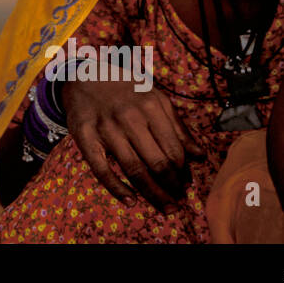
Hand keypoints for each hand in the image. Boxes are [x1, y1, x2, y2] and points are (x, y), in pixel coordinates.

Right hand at [63, 76, 202, 211]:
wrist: (83, 75)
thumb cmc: (125, 89)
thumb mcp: (155, 98)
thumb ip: (177, 127)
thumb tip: (200, 156)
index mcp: (151, 106)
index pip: (173, 149)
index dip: (183, 172)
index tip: (186, 184)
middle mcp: (130, 118)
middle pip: (157, 163)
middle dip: (172, 188)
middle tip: (178, 202)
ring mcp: (106, 128)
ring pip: (134, 170)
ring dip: (153, 194)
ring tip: (165, 207)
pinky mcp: (85, 137)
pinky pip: (102, 170)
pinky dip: (117, 189)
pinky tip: (131, 201)